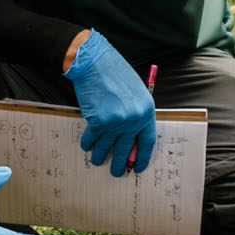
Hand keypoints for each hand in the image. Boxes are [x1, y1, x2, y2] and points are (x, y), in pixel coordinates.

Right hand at [64, 29, 156, 175]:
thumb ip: (136, 113)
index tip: (138, 167)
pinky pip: (92, 139)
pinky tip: (86, 146)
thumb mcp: (136, 92)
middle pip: (127, 148)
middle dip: (121, 163)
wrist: (95, 62)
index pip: (148, 141)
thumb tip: (131, 137)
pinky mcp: (98, 121)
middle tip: (117, 172)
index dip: (142, 157)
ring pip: (107, 146)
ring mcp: (116, 121)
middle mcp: (133, 119)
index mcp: (146, 111)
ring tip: (98, 161)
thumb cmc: (115, 73)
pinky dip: (87, 143)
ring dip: (100, 156)